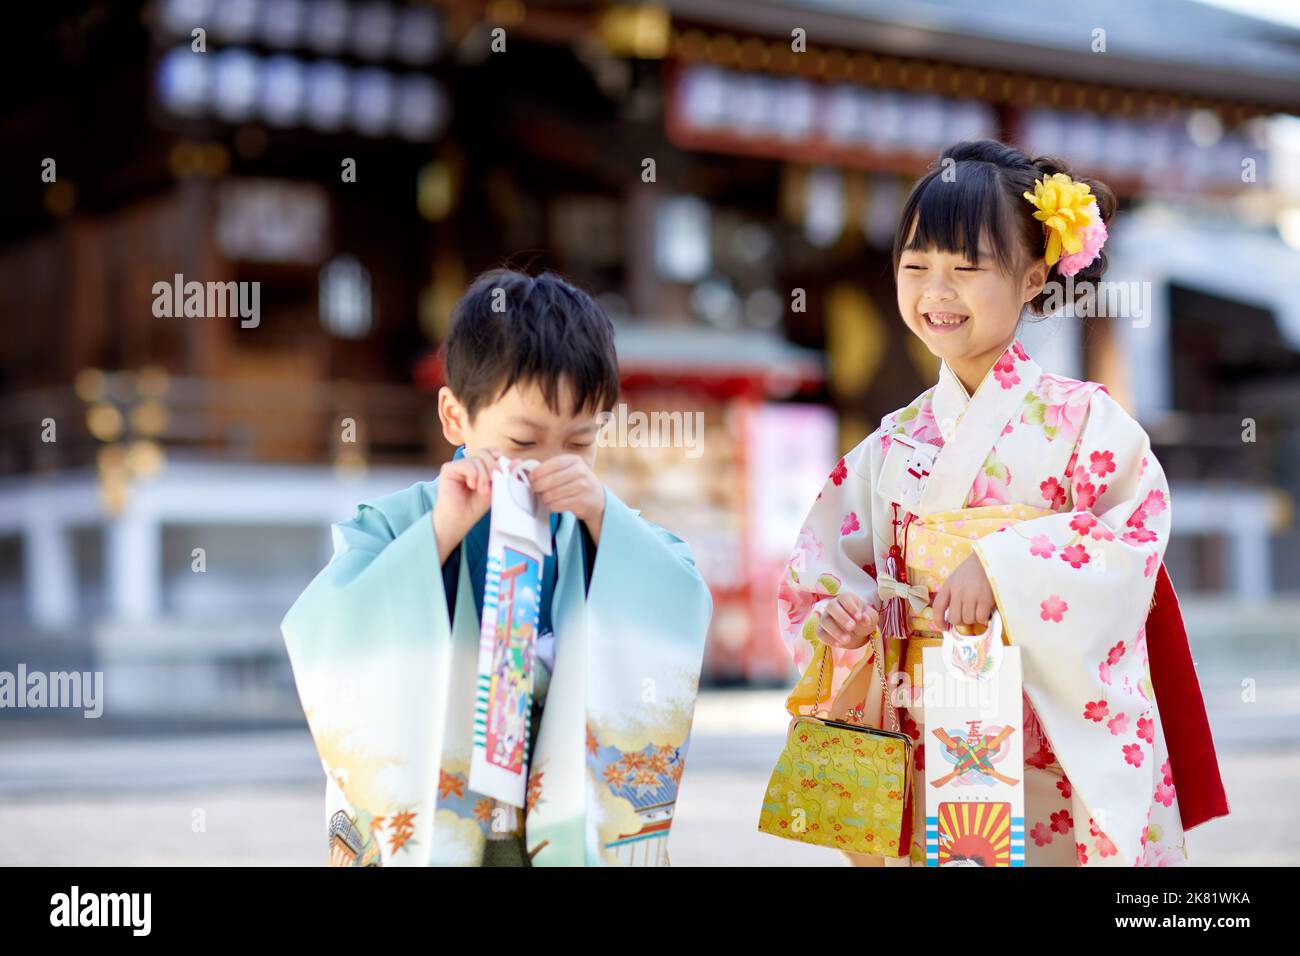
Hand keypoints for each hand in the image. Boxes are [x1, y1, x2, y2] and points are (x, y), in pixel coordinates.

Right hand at [432, 447, 501, 561]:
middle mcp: (468, 462)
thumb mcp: (495, 488)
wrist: (460, 520)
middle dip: (493, 467)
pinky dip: (473, 476)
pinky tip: (472, 486)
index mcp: (480, 465)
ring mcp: (458, 465)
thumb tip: (519, 460)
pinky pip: (467, 465)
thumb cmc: (476, 506)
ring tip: (481, 491)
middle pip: (485, 452)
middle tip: (492, 484)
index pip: (492, 451)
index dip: (499, 460)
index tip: (504, 474)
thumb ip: (505, 474)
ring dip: (483, 476)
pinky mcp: (448, 469)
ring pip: (477, 459)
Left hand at [529, 454, 604, 542]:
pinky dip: (552, 506)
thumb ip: (538, 467)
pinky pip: (556, 505)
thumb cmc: (572, 481)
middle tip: (537, 490)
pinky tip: (555, 503)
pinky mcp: (581, 501)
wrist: (595, 497)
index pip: (548, 466)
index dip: (535, 474)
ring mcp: (582, 487)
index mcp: (572, 460)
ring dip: (545, 498)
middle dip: (538, 488)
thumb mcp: (560, 470)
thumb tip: (513, 465)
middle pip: (547, 482)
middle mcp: (579, 471)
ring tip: (548, 497)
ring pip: (550, 495)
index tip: (531, 479)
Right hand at [817, 592, 879, 649]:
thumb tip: (864, 619)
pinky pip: (821, 633)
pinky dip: (828, 639)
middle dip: (841, 617)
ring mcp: (826, 618)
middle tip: (852, 627)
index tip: (859, 616)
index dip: (850, 606)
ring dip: (835, 630)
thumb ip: (868, 617)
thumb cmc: (863, 621)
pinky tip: (839, 644)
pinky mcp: (822, 630)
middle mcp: (833, 606)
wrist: (857, 633)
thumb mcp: (870, 618)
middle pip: (831, 606)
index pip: (844, 598)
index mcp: (846, 599)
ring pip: (825, 621)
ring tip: (847, 639)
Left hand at [930, 552, 994, 627]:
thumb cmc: (973, 571)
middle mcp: (958, 591)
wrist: (990, 560)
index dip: (938, 621)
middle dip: (961, 621)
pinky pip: (981, 618)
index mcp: (948, 585)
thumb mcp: (956, 579)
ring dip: (974, 619)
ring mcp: (971, 595)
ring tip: (978, 610)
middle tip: (967, 616)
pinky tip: (986, 611)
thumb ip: (952, 594)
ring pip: (968, 619)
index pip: (938, 607)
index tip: (943, 627)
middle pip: (954, 618)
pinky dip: (984, 618)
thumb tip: (953, 616)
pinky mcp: (985, 599)